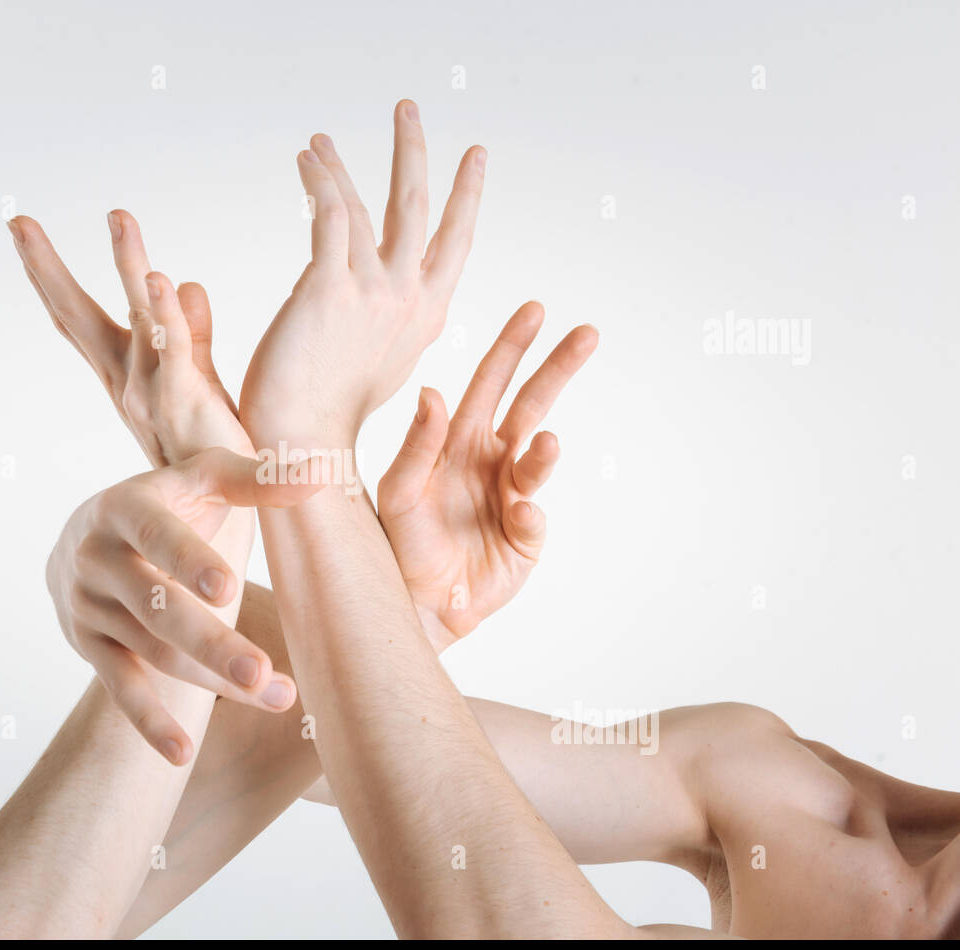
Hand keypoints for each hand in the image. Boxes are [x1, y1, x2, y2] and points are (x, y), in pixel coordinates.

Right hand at [8, 211, 250, 462]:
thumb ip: (193, 334)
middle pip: (81, 317)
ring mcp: (151, 393)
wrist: (229, 511)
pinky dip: (167, 316)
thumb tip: (186, 283)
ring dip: (131, 265)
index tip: (21, 230)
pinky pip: (175, 352)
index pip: (79, 318)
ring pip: (139, 317)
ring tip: (119, 217)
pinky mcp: (185, 403)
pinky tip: (161, 280)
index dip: (50, 276)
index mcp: (125, 374)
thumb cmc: (209, 450)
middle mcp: (127, 381)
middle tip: (19, 223)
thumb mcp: (197, 381)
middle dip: (49, 269)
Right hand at [47, 447, 321, 763]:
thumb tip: (321, 474)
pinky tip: (182, 753)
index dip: (188, 561)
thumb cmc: (168, 501)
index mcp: (128, 507)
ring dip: (213, 682)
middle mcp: (98, 558)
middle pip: (157, 609)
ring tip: (278, 698)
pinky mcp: (89, 646)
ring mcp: (90, 606)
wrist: (84, 535)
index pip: (157, 536)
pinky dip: (149, 723)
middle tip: (262, 672)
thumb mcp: (204, 478)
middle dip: (211, 643)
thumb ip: (258, 480)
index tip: (227, 588)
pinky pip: (120, 688)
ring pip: (154, 653)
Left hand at [240, 100, 484, 450]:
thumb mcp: (383, 362)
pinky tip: (306, 158)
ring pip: (365, 203)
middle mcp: (408, 297)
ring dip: (338, 164)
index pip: (454, 241)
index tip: (474, 156)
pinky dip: (319, 180)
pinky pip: (330, 213)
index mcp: (426, 315)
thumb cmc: (331, 412)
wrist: (302, 441)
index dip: (465, 195)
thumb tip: (391, 299)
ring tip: (319, 140)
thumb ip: (391, 321)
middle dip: (413, 151)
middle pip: (418, 206)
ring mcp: (372, 290)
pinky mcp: (329, 287)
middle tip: (406, 108)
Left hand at [377, 303, 597, 651]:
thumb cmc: (398, 544)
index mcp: (459, 440)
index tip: (535, 309)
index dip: (512, 347)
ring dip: (544, 451)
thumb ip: (418, 445)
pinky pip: (534, 519)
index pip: (490, 384)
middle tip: (587, 332)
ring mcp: (512, 497)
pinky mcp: (526, 537)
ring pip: (540, 459)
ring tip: (545, 447)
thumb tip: (434, 392)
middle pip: (531, 404)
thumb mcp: (399, 490)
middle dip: (557, 368)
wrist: (412, 605)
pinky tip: (516, 522)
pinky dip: (528, 518)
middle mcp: (491, 461)